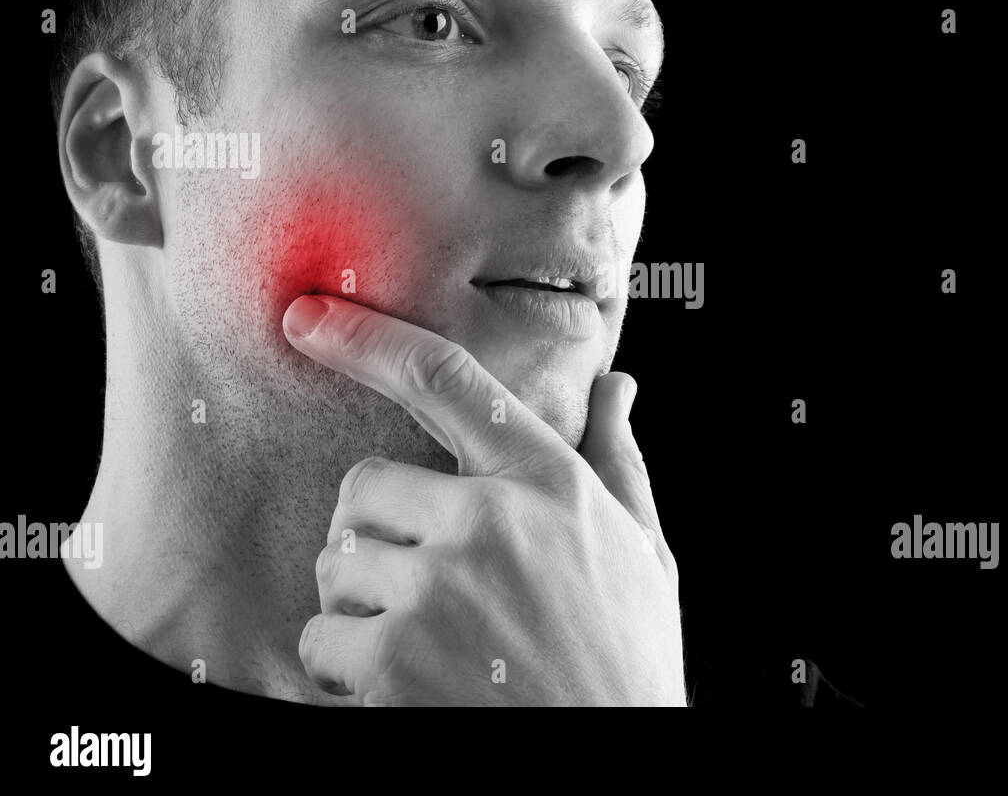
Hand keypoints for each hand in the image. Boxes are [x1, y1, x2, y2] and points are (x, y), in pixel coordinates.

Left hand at [283, 295, 684, 705]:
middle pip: (364, 485)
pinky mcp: (395, 662)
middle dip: (380, 532)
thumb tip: (618, 386)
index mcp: (548, 481)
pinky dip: (345, 668)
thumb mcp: (642, 548)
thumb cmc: (627, 656)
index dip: (368, 338)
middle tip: (426, 581)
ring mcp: (437, 591)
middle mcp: (488, 521)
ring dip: (364, 603)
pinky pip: (321, 640)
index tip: (308, 314)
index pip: (445, 380)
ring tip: (427, 640)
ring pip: (339, 563)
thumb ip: (620, 459)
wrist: (617, 761)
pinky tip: (403, 682)